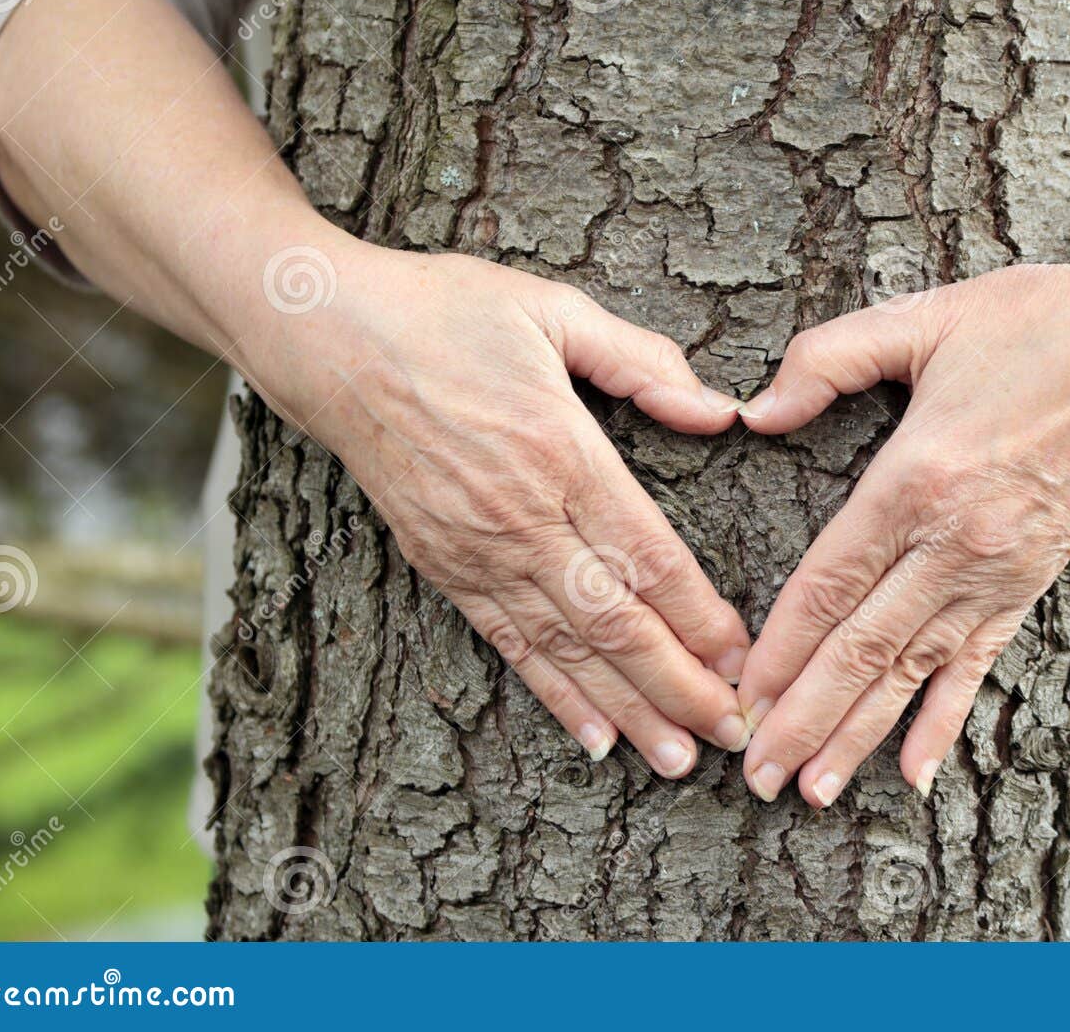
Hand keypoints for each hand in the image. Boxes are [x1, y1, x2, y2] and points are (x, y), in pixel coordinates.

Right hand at [248, 243, 751, 777]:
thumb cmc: (444, 313)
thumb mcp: (553, 309)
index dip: (700, 616)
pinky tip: (595, 738)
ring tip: (679, 761)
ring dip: (629, 710)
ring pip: (568, 650)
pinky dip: (556, 696)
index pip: (646, 555)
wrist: (324, 340)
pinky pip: (510, 645)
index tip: (745, 659)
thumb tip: (719, 410)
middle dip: (680, 687)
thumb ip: (642, 361)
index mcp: (560, 451)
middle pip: (616, 622)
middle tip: (736, 735)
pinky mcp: (444, 567)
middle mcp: (521, 517)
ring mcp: (478, 551)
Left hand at [734, 243, 1069, 805]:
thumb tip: (755, 411)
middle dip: (804, 717)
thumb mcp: (921, 318)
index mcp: (917, 478)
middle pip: (862, 648)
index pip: (829, 584)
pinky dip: (945, 722)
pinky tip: (914, 774)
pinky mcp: (1032, 581)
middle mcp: (957, 541)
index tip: (739, 699)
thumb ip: (826, 360)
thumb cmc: (1033, 322)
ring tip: (812, 791)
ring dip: (859, 734)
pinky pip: (979, 664)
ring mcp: (999, 571)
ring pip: (913, 672)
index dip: (780, 649)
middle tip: (756, 775)